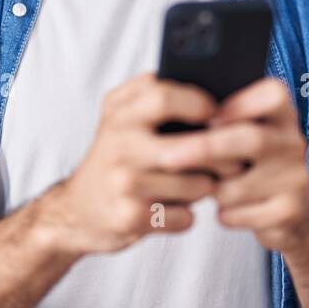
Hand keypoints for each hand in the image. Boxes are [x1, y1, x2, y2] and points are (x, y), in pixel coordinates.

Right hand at [43, 73, 248, 256]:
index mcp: (120, 114)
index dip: (199, 104)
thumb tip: (206, 89)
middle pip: (192, 148)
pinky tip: (172, 210)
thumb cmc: (113, 159)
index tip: (216, 115)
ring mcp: (124, 183)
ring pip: (196, 185)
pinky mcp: (130, 217)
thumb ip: (151, 93)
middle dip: (220, 157)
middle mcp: (119, 145)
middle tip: (231, 161)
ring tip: (191, 186)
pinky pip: (185, 217)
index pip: (164, 97)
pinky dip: (186, 216)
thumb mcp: (118, 116)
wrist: (77, 211)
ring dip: (203, 189)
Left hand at [162, 77, 308, 252]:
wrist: (297, 214)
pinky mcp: (289, 212)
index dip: (240, 103)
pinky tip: (231, 211)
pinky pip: (237, 214)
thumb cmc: (258, 167)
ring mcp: (296, 180)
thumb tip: (175, 117)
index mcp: (285, 118)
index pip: (273, 95)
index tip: (209, 118)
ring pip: (234, 186)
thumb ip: (227, 125)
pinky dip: (224, 214)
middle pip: (251, 139)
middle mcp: (296, 144)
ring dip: (212, 191)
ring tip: (214, 188)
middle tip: (166, 158)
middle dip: (205, 148)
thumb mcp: (253, 137)